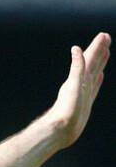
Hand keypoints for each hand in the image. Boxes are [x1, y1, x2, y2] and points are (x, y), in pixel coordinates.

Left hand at [46, 31, 109, 147]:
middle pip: (92, 62)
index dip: (97, 47)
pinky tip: (100, 76)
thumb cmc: (66, 110)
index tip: (104, 36)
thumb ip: (76, 68)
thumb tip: (75, 48)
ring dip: (99, 62)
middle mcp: (81, 83)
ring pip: (94, 72)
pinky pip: (94, 87)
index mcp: (79, 78)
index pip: (89, 58)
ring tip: (105, 52)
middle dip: (99, 50)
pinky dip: (97, 79)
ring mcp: (84, 92)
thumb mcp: (73, 86)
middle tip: (106, 37)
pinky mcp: (85, 102)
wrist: (60, 131)